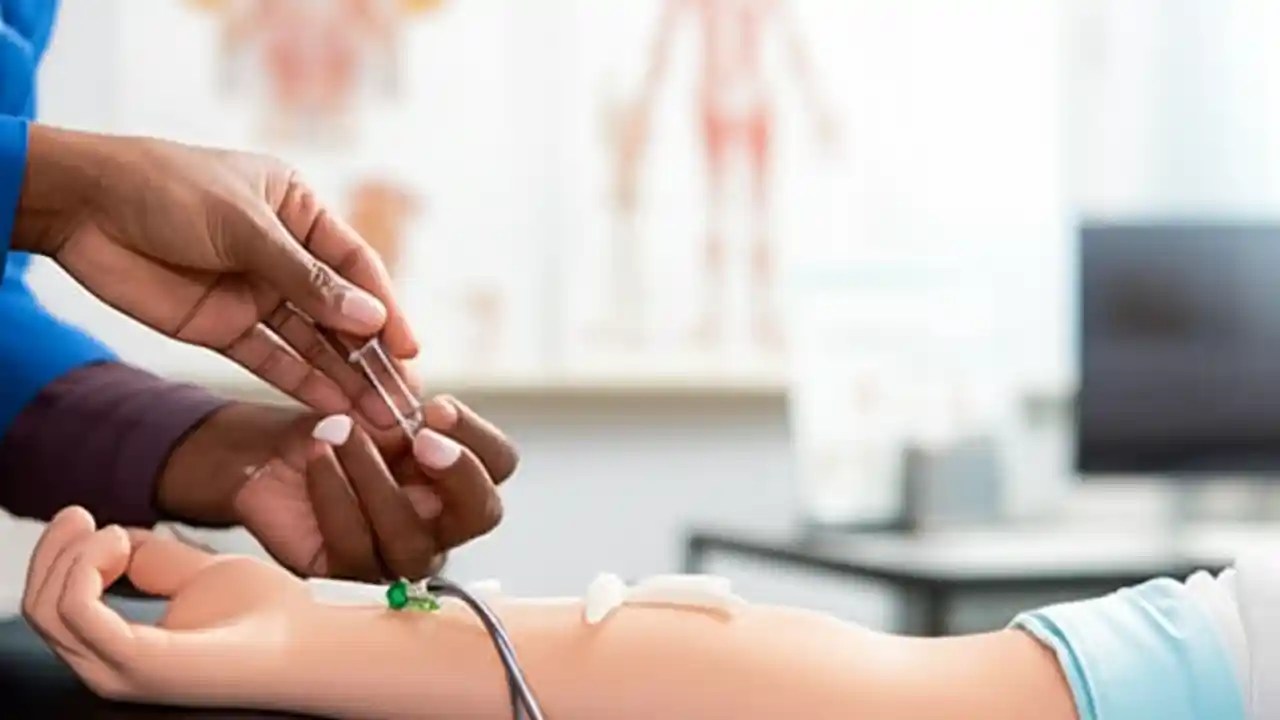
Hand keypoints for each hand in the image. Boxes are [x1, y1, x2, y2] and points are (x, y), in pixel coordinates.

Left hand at [13, 124, 417, 426]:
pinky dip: (301, 383)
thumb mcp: (246, 228)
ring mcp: (255, 292)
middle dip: (372, 355)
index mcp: (300, 211)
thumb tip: (372, 320)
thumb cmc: (167, 190)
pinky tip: (333, 407)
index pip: (357, 267)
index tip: (409, 350)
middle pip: (341, 312)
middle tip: (403, 397)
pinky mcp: (223, 326)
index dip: (386, 309)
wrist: (80, 207)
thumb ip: (307, 281)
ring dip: (344, 377)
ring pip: (312, 342)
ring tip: (377, 415)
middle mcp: (286, 254)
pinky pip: (272, 358)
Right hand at [22, 507, 306, 705]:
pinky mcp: (141, 663)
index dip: (60, 557)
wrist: (313, 637)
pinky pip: (76, 609)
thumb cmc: (271, 614)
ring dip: (73, 553)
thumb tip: (117, 536)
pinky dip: (85, 564)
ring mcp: (121, 672)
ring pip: (48, 606)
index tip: (94, 520)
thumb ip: (153, 560)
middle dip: (53, 551)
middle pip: (38, 609)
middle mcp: (110, 669)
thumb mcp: (200, 574)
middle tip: (84, 515)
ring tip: (116, 533)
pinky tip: (119, 542)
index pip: (52, 610)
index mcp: (121, 652)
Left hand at [157, 395, 517, 580]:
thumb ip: (404, 403)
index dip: (475, 436)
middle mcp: (438, 521)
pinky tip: (317, 456)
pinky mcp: (349, 574)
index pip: (499, 463)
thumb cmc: (329, 427)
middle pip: (481, 512)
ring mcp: (397, 554)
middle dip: (457, 473)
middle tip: (420, 438)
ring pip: (411, 537)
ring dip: (375, 478)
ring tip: (340, 431)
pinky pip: (354, 549)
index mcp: (454, 473)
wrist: (265, 454)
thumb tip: (423, 407)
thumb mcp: (371, 402)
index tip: (435, 407)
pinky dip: (335, 496)